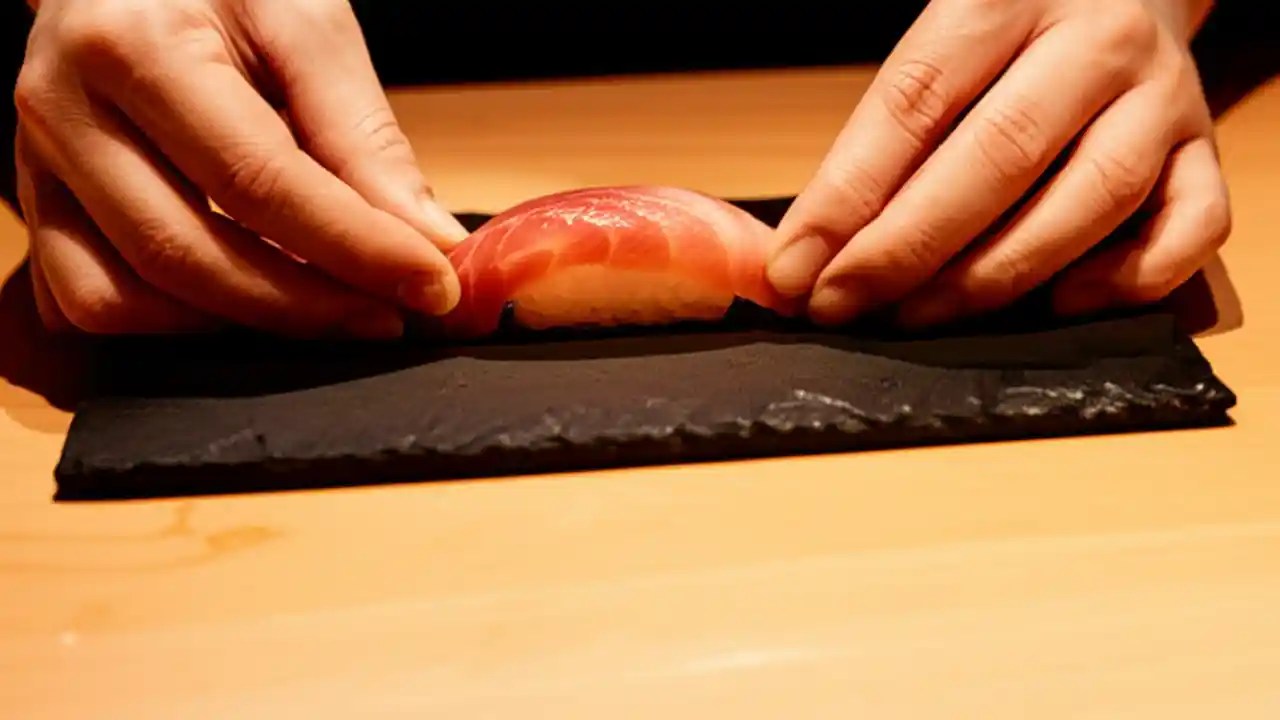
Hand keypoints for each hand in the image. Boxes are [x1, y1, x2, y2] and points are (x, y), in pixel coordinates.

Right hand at [14, 0, 468, 337]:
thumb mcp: (306, 21)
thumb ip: (363, 135)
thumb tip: (427, 241)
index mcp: (133, 45)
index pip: (257, 180)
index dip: (355, 249)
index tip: (431, 287)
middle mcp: (63, 109)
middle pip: (188, 254)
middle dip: (306, 306)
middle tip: (389, 318)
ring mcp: (35, 164)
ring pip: (124, 299)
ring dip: (240, 325)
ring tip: (326, 307)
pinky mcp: (37, 203)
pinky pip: (88, 302)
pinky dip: (172, 324)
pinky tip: (247, 301)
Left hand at [766, 0, 1229, 327]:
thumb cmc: (1007, 39)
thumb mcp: (940, 54)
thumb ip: (883, 144)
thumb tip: (806, 255)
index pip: (913, 103)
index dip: (846, 197)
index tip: (796, 269)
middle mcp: (1095, 40)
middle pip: (999, 155)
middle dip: (907, 249)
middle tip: (843, 304)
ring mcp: (1163, 95)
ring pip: (1093, 197)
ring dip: (996, 274)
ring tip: (920, 315)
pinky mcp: (1205, 148)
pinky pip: (1192, 227)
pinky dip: (1129, 278)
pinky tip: (1063, 304)